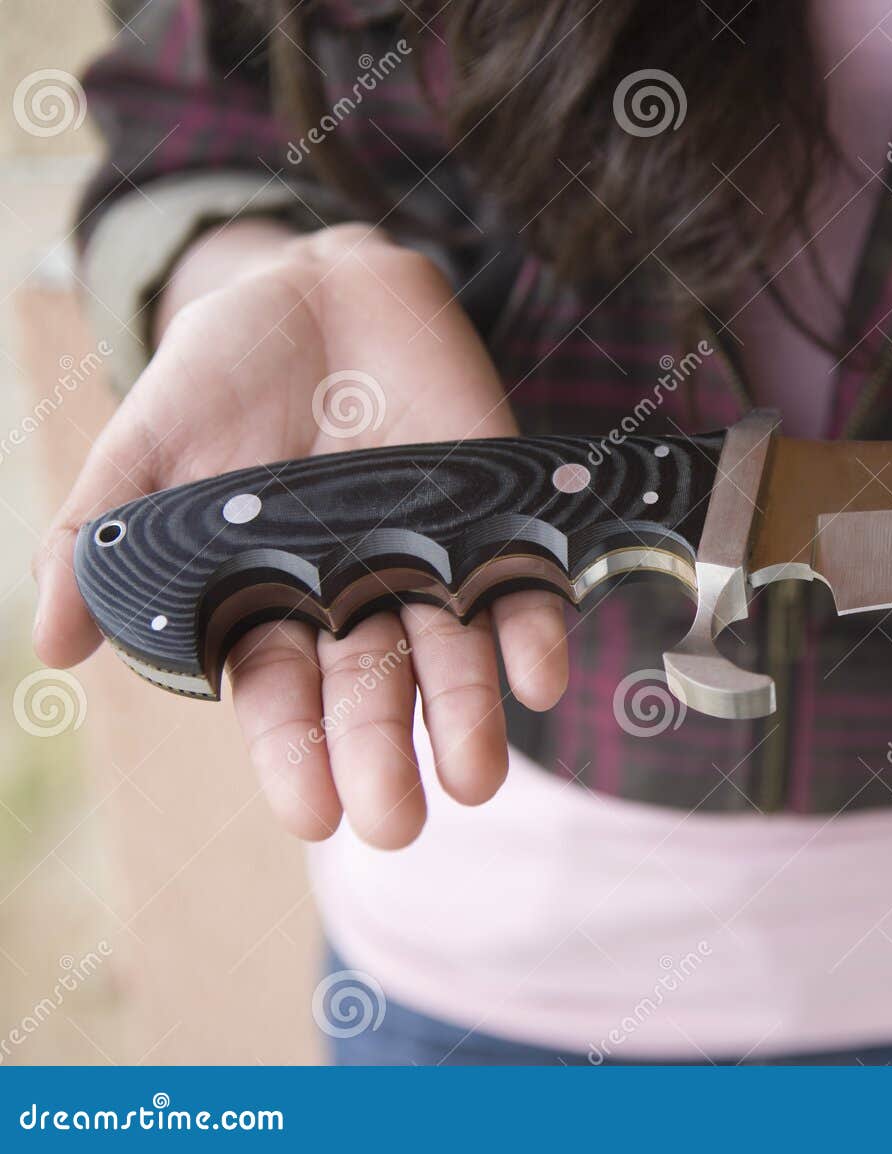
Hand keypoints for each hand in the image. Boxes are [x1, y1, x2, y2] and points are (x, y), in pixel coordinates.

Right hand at [34, 224, 568, 847]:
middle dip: (384, 756)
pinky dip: (534, 631)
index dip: (297, 756)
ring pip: (452, 654)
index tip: (314, 813)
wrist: (312, 295)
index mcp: (270, 604)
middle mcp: (355, 599)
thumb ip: (99, 543)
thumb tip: (52, 649)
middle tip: (397, 822)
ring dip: (469, 716)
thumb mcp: (139, 452)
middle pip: (372, 691)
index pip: (284, 700)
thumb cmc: (216, 382)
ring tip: (475, 776)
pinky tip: (541, 678)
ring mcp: (428, 560)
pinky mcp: (494, 517)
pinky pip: (522, 584)